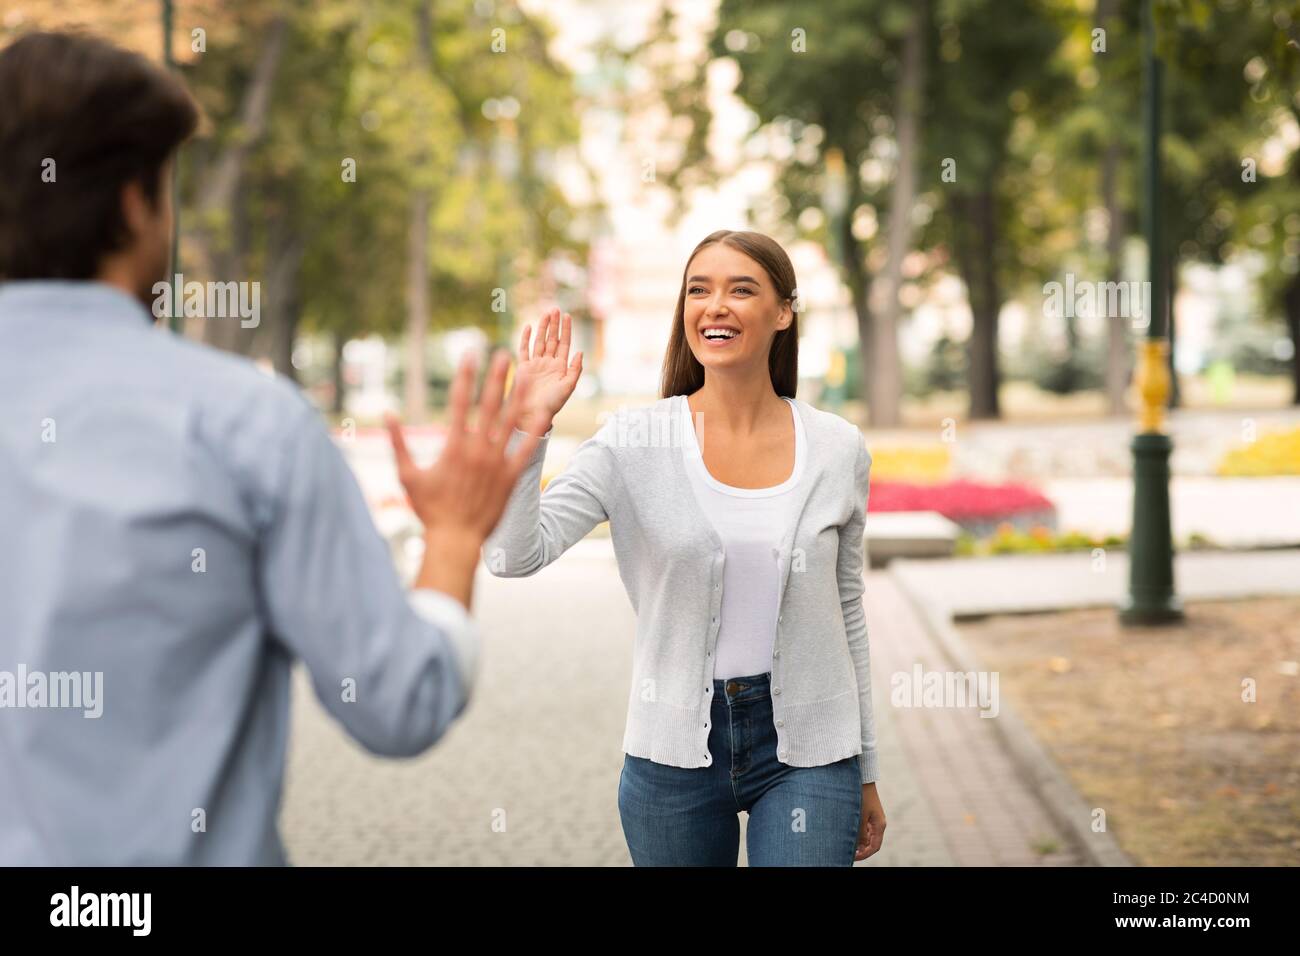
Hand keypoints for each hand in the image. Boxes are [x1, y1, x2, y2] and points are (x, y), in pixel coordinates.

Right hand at [384, 348, 539, 543]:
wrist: (456, 539)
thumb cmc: (429, 509)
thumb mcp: (408, 475)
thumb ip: (398, 443)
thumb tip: (387, 414)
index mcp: (453, 446)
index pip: (460, 402)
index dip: (466, 375)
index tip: (470, 354)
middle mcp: (477, 450)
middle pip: (489, 406)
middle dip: (496, 377)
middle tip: (502, 354)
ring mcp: (496, 463)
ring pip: (511, 423)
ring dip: (519, 397)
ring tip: (526, 375)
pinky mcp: (511, 477)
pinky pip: (526, 450)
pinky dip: (535, 432)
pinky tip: (544, 414)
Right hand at [513, 307, 581, 435]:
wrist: (533, 414)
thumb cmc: (552, 404)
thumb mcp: (569, 387)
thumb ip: (575, 369)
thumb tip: (580, 352)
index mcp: (561, 367)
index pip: (564, 344)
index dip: (566, 330)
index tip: (567, 316)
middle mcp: (548, 363)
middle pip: (552, 339)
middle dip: (554, 324)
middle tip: (555, 309)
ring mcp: (536, 364)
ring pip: (539, 341)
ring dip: (542, 327)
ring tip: (546, 313)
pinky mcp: (523, 367)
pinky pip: (524, 349)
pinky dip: (526, 338)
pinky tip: (528, 326)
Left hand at [855, 783, 885, 860]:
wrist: (863, 778)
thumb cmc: (861, 796)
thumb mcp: (860, 816)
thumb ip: (860, 833)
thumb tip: (860, 847)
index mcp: (879, 825)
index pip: (874, 846)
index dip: (864, 854)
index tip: (853, 857)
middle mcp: (878, 823)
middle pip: (872, 842)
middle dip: (861, 850)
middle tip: (849, 853)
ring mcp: (874, 818)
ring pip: (868, 836)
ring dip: (859, 842)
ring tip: (847, 845)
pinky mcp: (869, 813)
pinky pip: (865, 828)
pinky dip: (858, 834)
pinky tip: (849, 834)